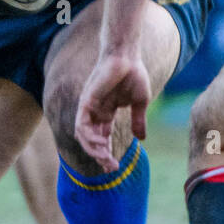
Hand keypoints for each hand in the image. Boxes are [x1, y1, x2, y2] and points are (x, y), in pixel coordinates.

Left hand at [75, 50, 151, 169]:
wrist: (127, 56)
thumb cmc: (134, 73)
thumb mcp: (140, 102)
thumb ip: (138, 120)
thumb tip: (141, 139)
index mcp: (107, 112)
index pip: (102, 137)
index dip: (106, 152)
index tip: (114, 166)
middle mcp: (95, 111)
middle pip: (92, 140)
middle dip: (100, 155)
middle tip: (111, 167)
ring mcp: (89, 107)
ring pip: (84, 135)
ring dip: (93, 149)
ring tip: (106, 158)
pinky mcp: (86, 101)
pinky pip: (82, 124)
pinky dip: (89, 137)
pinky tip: (101, 144)